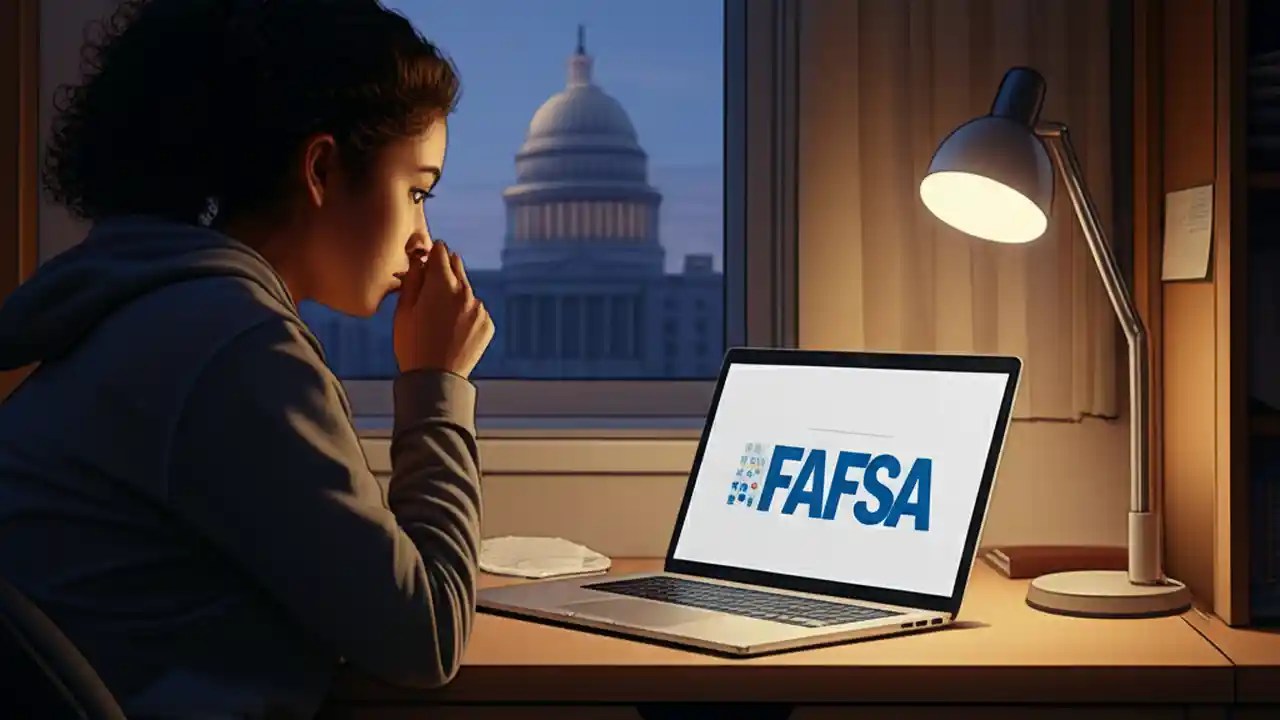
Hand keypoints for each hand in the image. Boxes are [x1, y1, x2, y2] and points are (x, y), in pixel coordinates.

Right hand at [393, 240, 493, 378]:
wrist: (436, 380)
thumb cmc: (412, 345)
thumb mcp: (403, 310)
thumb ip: (413, 278)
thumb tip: (420, 258)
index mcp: (442, 284)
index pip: (440, 251)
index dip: (430, 253)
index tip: (424, 259)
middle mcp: (466, 292)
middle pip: (456, 266)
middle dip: (444, 270)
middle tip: (430, 284)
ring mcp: (479, 309)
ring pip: (466, 290)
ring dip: (454, 293)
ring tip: (439, 315)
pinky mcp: (487, 324)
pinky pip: (475, 310)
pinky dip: (465, 313)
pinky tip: (451, 329)